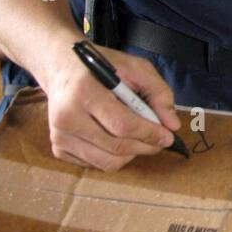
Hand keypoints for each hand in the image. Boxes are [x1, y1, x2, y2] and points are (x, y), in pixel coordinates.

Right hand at [40, 42, 180, 170]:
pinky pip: (95, 164)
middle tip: (161, 141)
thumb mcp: (135, 68)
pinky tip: (118, 138)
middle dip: (145, 147)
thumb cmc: (102, 66)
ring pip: (107, 162)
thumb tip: (173, 125)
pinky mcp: (58, 148)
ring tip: (141, 139)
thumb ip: (158, 93)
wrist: (63, 68)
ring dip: (132, 154)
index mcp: (84, 91)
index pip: (122, 125)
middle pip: (116, 147)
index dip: (150, 134)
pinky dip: (114, 156)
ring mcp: (59, 136)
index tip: (168, 136)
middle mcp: (66, 117)